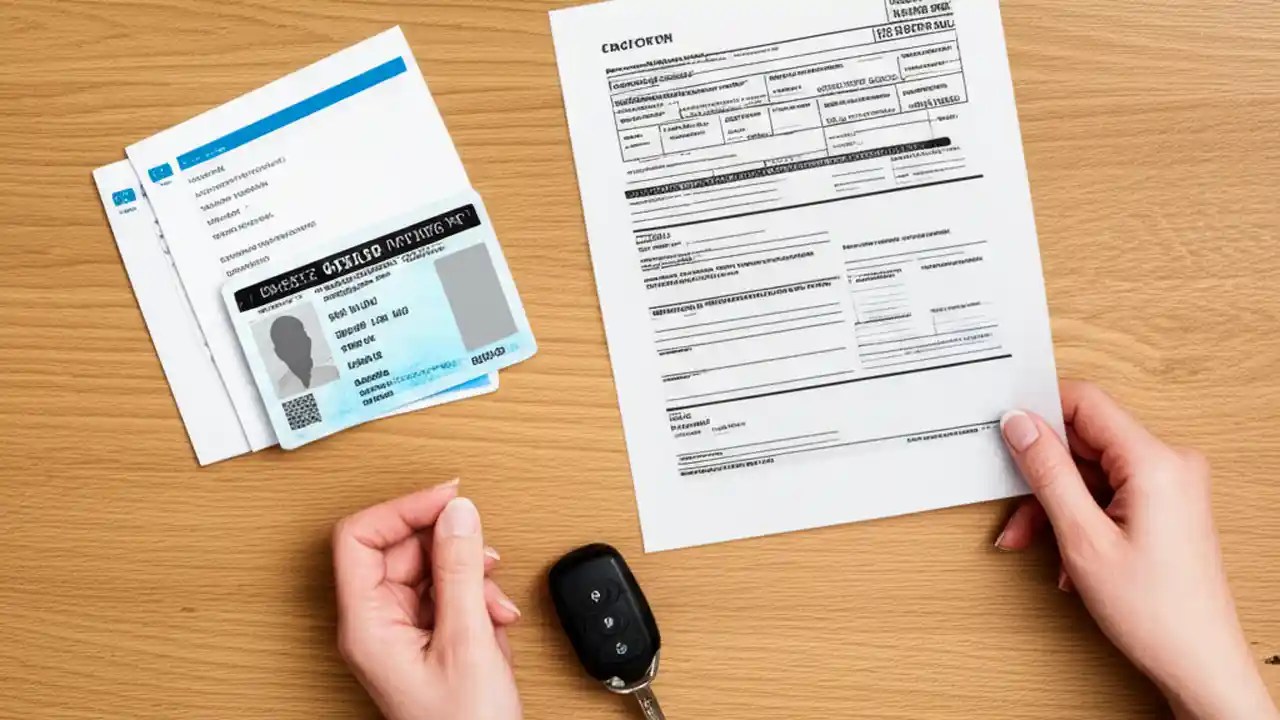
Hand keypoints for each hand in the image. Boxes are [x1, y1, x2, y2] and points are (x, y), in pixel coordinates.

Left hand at [333, 481, 522, 719]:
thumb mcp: (467, 640)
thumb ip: (460, 570)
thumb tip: (456, 513)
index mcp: (365, 623)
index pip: (358, 538)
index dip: (401, 509)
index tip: (445, 499)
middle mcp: (374, 624)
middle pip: (399, 549)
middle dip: (447, 546)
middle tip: (481, 552)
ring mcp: (399, 632)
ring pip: (427, 570)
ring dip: (468, 574)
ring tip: (494, 597)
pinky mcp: (425, 640)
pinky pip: (444, 595)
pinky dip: (475, 597)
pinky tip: (495, 619)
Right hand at [995, 381, 1276, 718]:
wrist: (1200, 663)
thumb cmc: (1156, 612)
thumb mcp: (1082, 538)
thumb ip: (1048, 473)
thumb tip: (1020, 424)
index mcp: (1155, 462)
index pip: (1086, 402)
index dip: (1039, 412)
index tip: (1005, 431)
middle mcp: (1170, 465)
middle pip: (1084, 443)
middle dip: (1041, 477)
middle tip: (1012, 509)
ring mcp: (1171, 486)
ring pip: (1091, 474)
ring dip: (1054, 505)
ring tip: (1031, 542)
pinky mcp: (1166, 506)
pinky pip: (1108, 494)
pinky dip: (1079, 518)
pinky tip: (1067, 555)